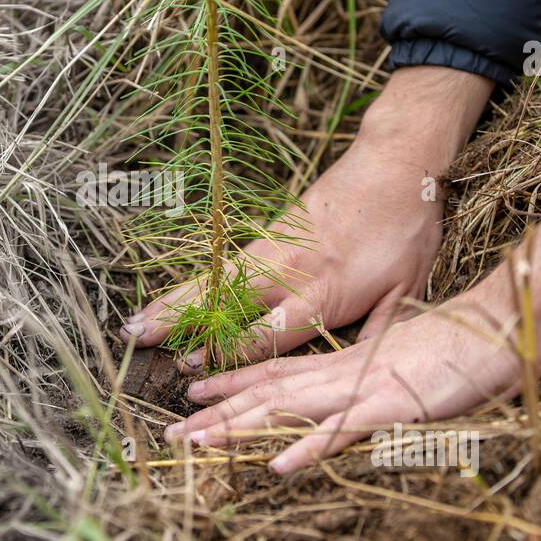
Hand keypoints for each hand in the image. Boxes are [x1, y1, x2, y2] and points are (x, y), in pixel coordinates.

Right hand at [120, 67, 493, 368]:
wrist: (393, 163)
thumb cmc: (406, 231)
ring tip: (133, 326)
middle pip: (225, 303)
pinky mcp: (268, 234)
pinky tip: (164, 300)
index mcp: (325, 292)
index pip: (270, 330)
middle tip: (141, 343)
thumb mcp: (407, 290)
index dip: (232, 351)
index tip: (195, 368)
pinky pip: (221, 267)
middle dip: (182, 325)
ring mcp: (273, 250)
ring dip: (170, 305)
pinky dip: (189, 286)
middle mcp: (290, 272)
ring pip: (213, 283)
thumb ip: (380, 334)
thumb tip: (366, 377)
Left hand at [164, 200, 540, 472]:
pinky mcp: (391, 404)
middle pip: (267, 392)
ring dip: (241, 428)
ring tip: (199, 444)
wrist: (501, 325)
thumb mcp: (401, 361)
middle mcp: (341, 371)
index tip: (192, 393)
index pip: (275, 371)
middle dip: (216, 413)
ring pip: (289, 409)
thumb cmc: (457, 346)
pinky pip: (343, 431)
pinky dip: (308, 448)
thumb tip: (342, 390)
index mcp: (343, 361)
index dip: (232, 383)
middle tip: (172, 431)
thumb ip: (368, 375)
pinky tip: (276, 465)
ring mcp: (363, 386)